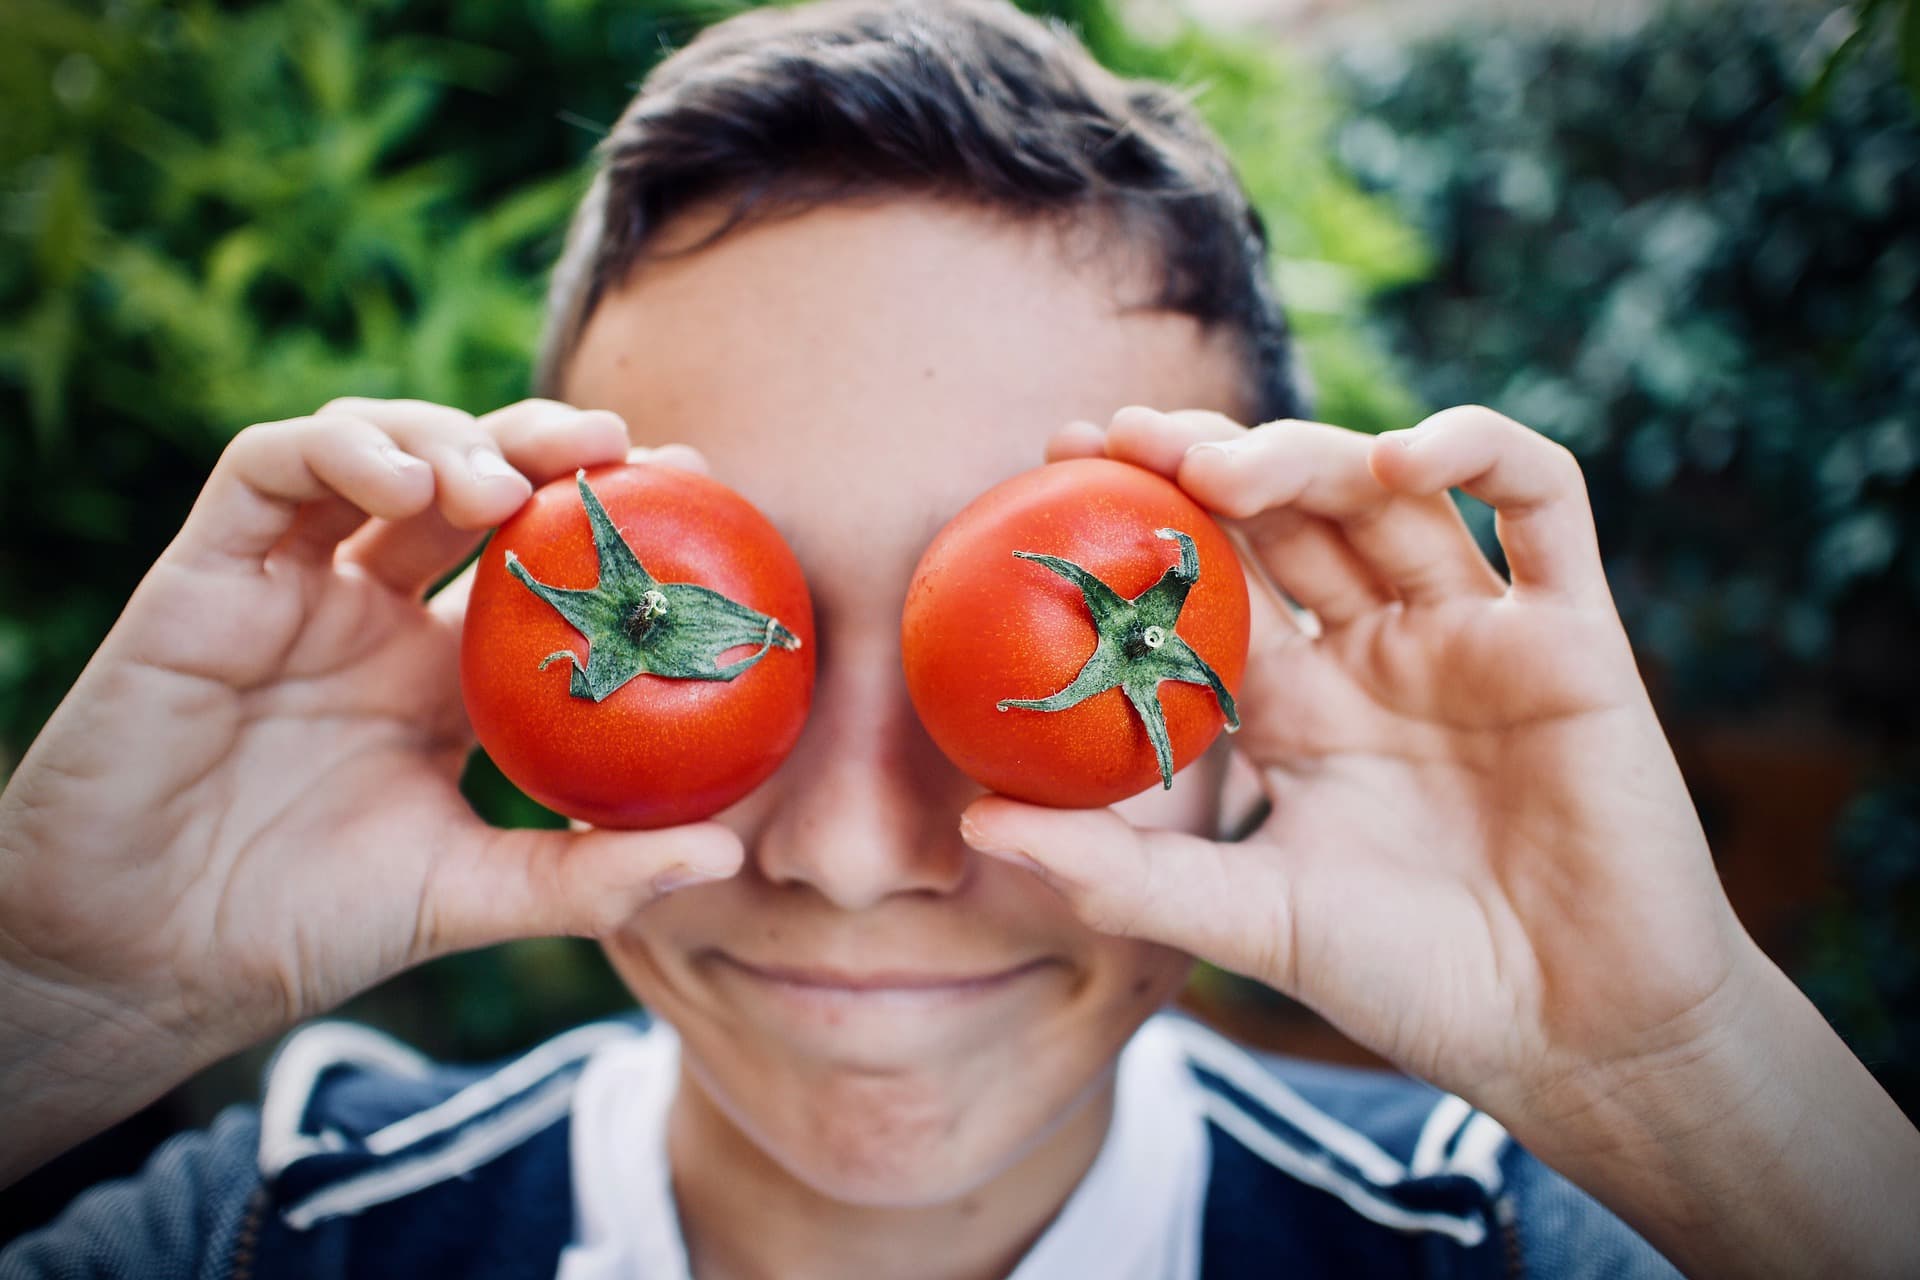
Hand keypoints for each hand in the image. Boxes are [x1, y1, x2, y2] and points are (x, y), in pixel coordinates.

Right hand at [0, 398, 739, 1179]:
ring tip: (506, 484)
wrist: (145, 962)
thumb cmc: (307, 928)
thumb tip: (731, 859)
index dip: (610, 513)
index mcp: (444, 672)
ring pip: (376, 451)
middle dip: (543, 443)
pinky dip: (340, 451)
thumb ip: (589, 878)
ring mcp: (292, 586)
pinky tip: (407, 490)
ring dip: (448, 439)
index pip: (539, 558)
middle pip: (471, 483)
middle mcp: (373, 612)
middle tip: (617, 446)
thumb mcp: (471, 896)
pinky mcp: (207, 574)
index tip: (696, 486)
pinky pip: (267, 470)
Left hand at [962, 405, 1919, 1274]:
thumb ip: (1121, 872)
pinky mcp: (1573, 635)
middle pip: (1292, 515)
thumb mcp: (1246, 919)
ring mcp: (1475, 636)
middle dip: (1208, 460)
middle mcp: (1381, 653)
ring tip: (1221, 467)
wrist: (1574, 1042)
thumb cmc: (1412, 984)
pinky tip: (1402, 458)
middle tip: (1125, 441)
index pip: (1214, 580)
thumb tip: (972, 830)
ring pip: (1392, 495)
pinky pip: (1542, 505)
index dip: (1144, 517)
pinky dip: (1480, 454)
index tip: (1058, 467)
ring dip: (1309, 456)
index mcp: (1303, 707)